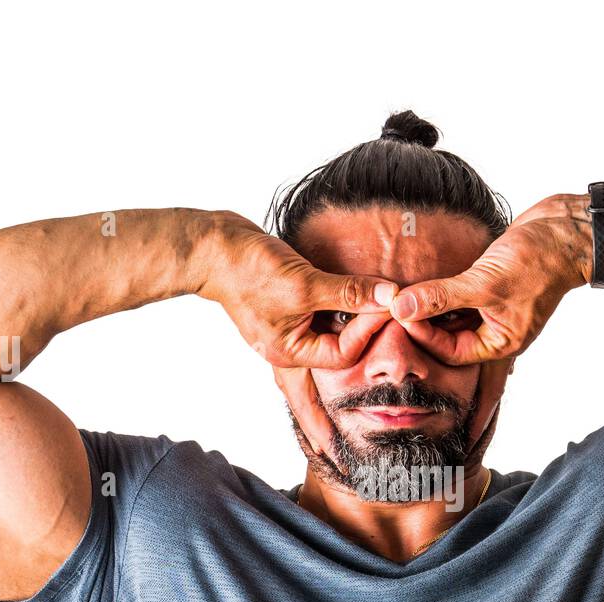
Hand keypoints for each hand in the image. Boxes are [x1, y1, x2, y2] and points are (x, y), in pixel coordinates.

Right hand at [203, 212, 395, 368]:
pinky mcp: (293, 304)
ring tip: (379, 302)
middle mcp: (292, 345)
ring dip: (357, 315)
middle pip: (341, 350)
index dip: (368, 330)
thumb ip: (348, 292)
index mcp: (290, 352)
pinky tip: (359, 290)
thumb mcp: (304, 283)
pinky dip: (342, 301)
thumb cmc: (248, 269)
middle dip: (365, 337)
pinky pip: (325, 310)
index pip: (343, 353)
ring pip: (335, 328)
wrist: (213, 245)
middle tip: (390, 319)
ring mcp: (291, 325)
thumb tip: (389, 296)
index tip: (387, 304)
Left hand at [382, 194, 593, 363]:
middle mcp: (496, 329)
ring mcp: (494, 307)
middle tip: (394, 307)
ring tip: (404, 294)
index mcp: (500, 342)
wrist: (567, 230)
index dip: (423, 335)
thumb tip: (402, 308)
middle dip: (423, 324)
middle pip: (449, 338)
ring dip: (431, 306)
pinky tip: (424, 279)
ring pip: (453, 315)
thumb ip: (441, 297)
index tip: (400, 313)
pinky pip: (460, 294)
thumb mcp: (484, 283)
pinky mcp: (490, 284)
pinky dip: (442, 289)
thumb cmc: (538, 262)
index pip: (451, 352)